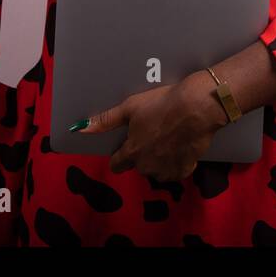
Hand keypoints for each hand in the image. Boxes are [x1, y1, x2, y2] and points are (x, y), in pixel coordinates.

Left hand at [73, 73, 228, 181]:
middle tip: (151, 135)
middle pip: (138, 166)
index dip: (119, 156)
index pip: (116, 165)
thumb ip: (106, 121)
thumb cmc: (161, 104)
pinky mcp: (185, 169)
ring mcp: (167, 170)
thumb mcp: (130, 108)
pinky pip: (176, 171)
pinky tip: (180, 147)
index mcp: (132, 152)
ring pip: (157, 171)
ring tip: (166, 140)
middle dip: (141, 155)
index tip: (126, 146)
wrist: (196, 108)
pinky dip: (176, 163)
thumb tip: (79, 129)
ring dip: (158, 161)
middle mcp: (147, 166)